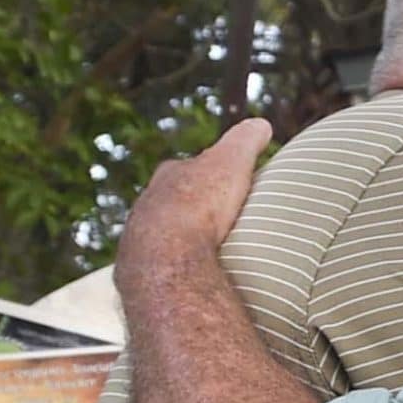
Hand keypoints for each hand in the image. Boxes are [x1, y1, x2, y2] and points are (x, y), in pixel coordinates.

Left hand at [117, 118, 271, 296]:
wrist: (165, 254)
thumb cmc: (198, 204)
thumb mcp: (230, 161)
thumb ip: (245, 140)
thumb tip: (262, 124)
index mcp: (169, 176)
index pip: (188, 168)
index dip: (207, 172)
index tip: (224, 181)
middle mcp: (148, 205)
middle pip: (171, 203)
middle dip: (190, 209)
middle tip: (217, 220)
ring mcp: (139, 240)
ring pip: (162, 237)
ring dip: (182, 243)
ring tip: (209, 254)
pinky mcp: (141, 273)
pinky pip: (162, 268)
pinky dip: (178, 269)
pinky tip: (194, 278)